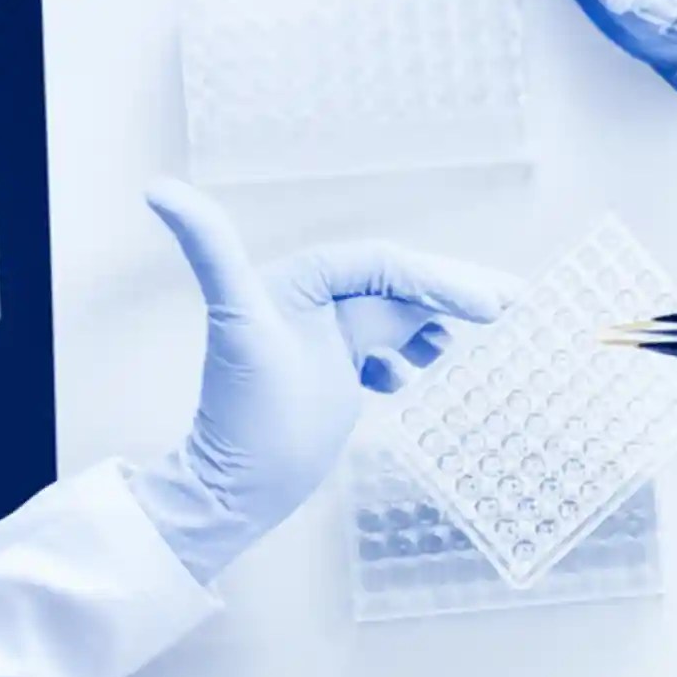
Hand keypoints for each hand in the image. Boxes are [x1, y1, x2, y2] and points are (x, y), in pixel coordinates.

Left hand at [125, 181, 520, 584]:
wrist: (238, 489)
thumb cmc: (240, 413)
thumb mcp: (235, 322)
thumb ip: (208, 248)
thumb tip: (157, 188)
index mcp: (302, 280)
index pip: (385, 266)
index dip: (439, 279)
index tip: (489, 306)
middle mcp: (318, 301)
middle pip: (403, 286)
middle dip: (458, 294)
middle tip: (519, 304)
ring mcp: (332, 337)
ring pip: (403, 314)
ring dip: (441, 321)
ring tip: (478, 338)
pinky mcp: (341, 371)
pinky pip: (394, 348)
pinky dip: (416, 354)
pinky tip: (413, 376)